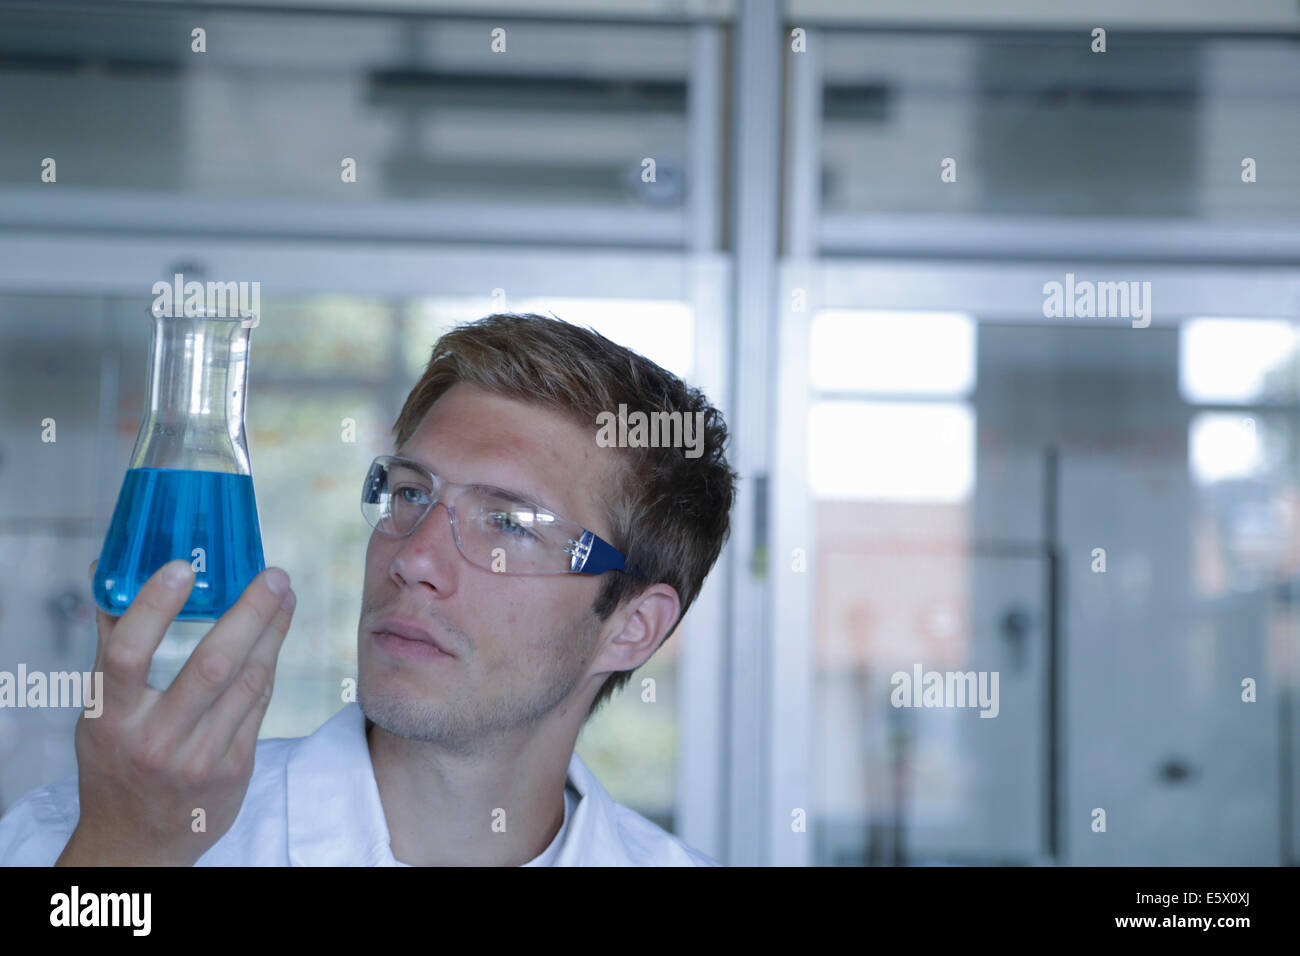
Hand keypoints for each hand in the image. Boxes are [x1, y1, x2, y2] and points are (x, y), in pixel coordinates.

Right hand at [56, 558, 294, 865]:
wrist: (137, 841)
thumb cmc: (117, 759)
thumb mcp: (101, 710)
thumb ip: (112, 642)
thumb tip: (108, 572)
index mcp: (112, 718)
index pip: (127, 654)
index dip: (153, 608)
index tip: (182, 566)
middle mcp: (155, 739)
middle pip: (211, 665)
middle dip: (250, 613)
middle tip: (274, 576)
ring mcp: (199, 757)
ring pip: (248, 681)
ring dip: (272, 634)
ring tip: (283, 598)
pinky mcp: (234, 769)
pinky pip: (259, 704)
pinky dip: (268, 666)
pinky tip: (274, 639)